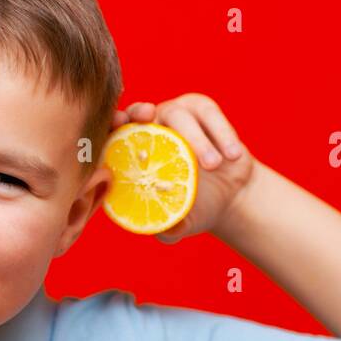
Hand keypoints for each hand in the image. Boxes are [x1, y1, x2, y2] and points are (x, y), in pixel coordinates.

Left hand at [110, 93, 256, 243]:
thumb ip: (168, 228)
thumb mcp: (179, 225)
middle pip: (136, 113)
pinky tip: (232, 156)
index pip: (110, 138)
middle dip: (137, 111)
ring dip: (196, 140)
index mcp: (131, 156)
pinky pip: (209, 114)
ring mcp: (175, 118)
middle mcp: (148, 131)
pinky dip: (222, 134)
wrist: (229, 198)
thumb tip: (167, 230)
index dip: (108, 128)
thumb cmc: (193, 211)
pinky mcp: (203, 111)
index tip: (116, 126)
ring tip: (213, 166)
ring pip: (178, 114)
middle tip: (148, 115)